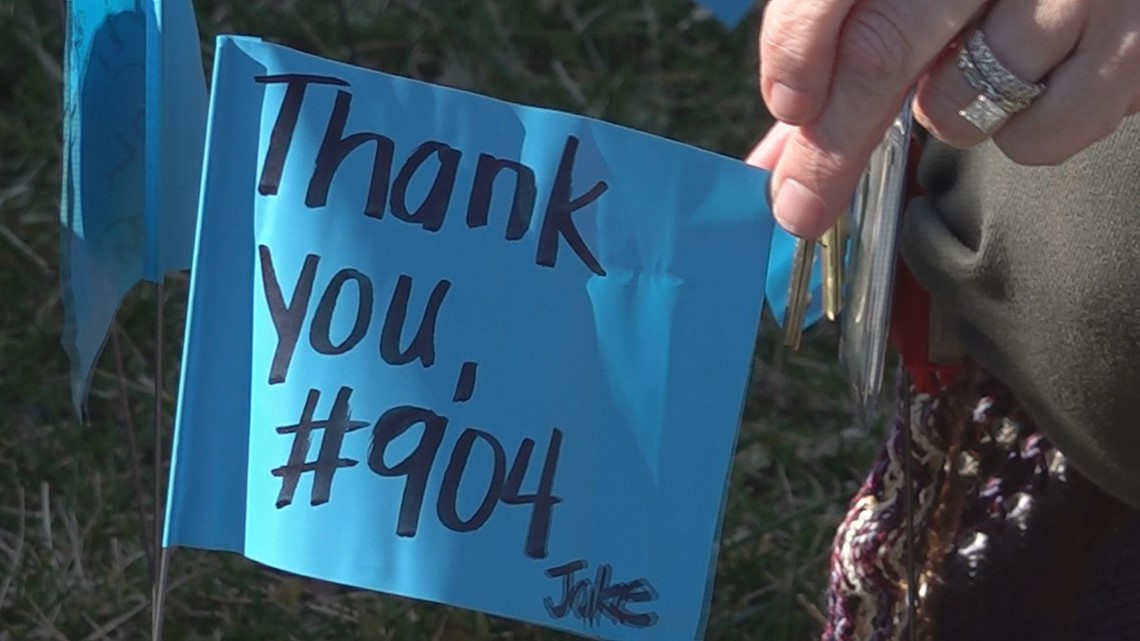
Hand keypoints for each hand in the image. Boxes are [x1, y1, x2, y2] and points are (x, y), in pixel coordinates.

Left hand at [756, 0, 1139, 238]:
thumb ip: (835, 58)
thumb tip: (773, 165)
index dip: (798, 48)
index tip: (788, 106)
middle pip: (882, 52)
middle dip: (829, 147)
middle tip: (800, 208)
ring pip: (959, 102)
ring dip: (944, 116)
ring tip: (972, 71)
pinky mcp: (1129, 46)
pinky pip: (1040, 136)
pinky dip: (1024, 135)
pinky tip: (1039, 83)